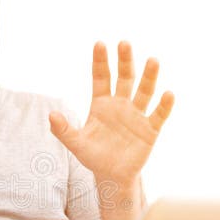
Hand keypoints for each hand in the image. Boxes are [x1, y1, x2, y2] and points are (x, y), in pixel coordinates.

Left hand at [49, 41, 173, 186]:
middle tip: (124, 43)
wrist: (112, 176)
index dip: (100, 62)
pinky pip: (158, 115)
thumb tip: (51, 115)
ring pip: (144, 91)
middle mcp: (120, 104)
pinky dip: (164, 105)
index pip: (101, 78)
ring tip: (153, 60)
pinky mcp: (150, 129)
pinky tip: (168, 94)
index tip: (99, 43)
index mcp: (101, 104)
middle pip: (125, 78)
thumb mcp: (76, 144)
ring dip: (149, 77)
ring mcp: (137, 115)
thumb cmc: (93, 156)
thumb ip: (63, 130)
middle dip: (125, 61)